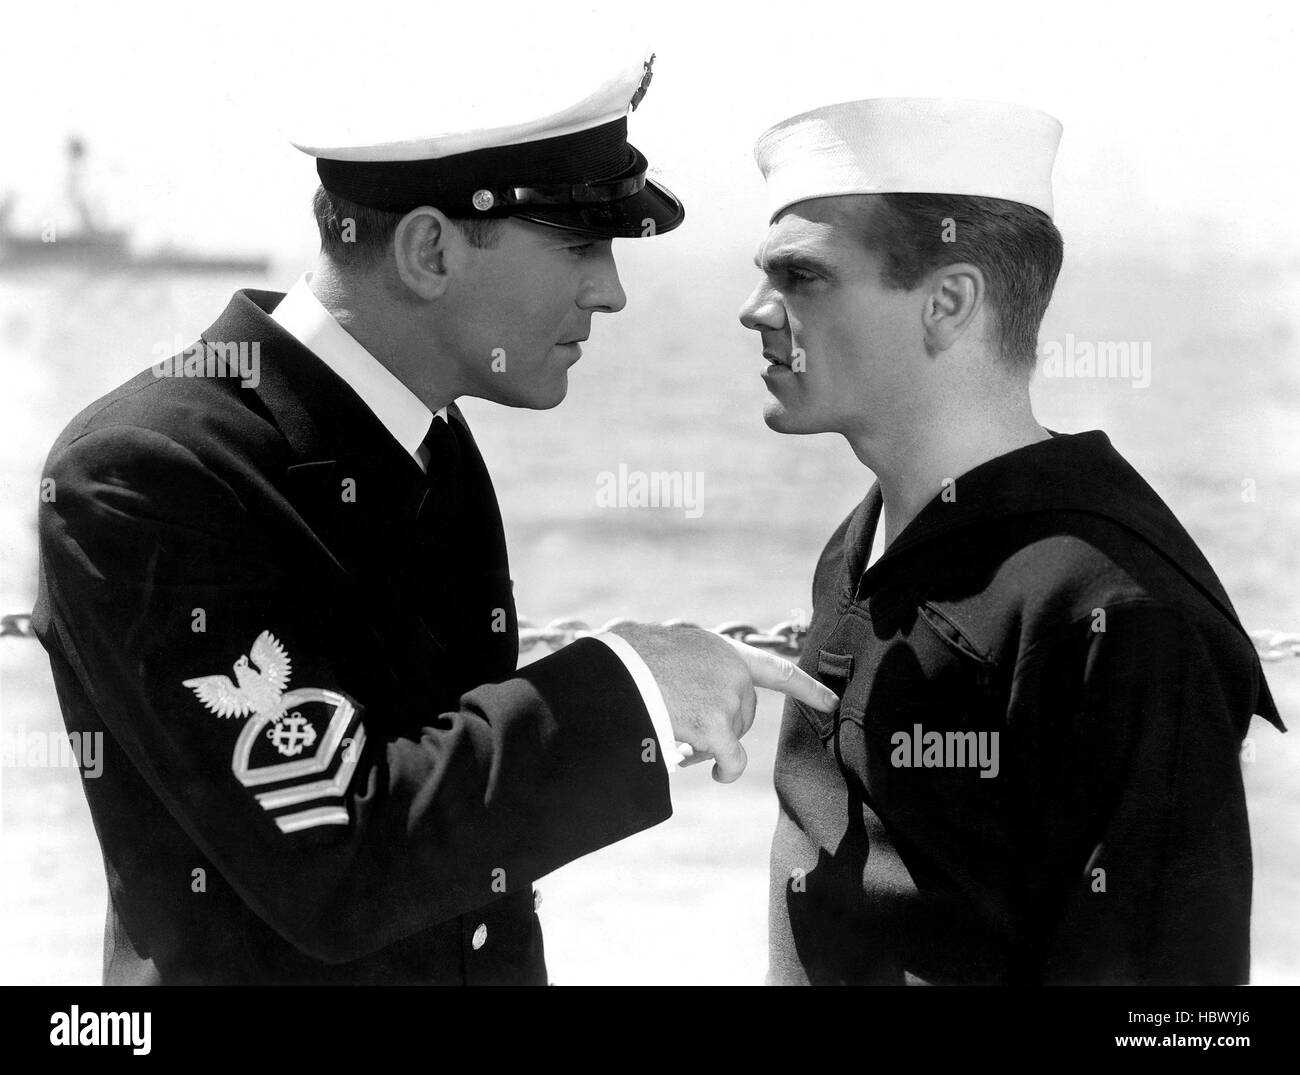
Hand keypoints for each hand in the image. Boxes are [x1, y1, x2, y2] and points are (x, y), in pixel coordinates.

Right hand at [608, 624, 838, 782]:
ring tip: (675, 737)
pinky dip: (725, 770)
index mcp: (720, 649)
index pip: (775, 669)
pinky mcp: (715, 726)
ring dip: (711, 744)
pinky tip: (713, 772)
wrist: (611, 670)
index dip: (806, 687)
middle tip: (687, 729)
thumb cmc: (624, 661)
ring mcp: (725, 698)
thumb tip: (686, 698)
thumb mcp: (664, 650)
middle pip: (744, 713)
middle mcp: (731, 670)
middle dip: (723, 726)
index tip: (833, 702)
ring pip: (731, 736)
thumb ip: (689, 667)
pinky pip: (730, 760)